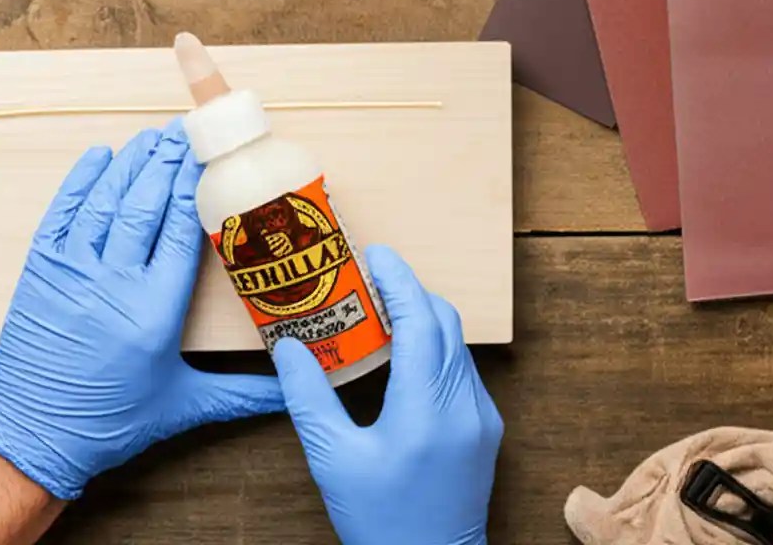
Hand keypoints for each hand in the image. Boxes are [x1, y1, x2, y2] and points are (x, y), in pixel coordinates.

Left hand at [0, 121, 284, 499]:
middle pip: (146, 204)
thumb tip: (296, 392)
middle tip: (186, 130)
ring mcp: (72, 274)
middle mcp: (113, 284)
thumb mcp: (185, 407)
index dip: (194, 185)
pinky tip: (98, 158)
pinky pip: (62, 214)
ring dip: (131, 164)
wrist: (34, 439)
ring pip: (106, 202)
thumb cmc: (111, 424)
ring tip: (153, 137)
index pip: (180, 230)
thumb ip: (246, 395)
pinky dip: (80, 182)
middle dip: (168, 162)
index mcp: (155, 312)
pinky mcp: (40, 273)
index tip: (209, 155)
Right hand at [272, 246, 502, 544]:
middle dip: (408, 291)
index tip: (373, 254)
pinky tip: (402, 354)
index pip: (420, 321)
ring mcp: (481, 418)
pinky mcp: (485, 430)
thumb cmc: (382, 522)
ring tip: (379, 309)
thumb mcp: (332, 460)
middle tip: (367, 278)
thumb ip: (308, 398)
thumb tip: (288, 347)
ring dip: (422, 317)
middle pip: (445, 323)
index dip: (398, 279)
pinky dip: (434, 346)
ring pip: (457, 344)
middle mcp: (465, 406)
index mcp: (427, 409)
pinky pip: (462, 369)